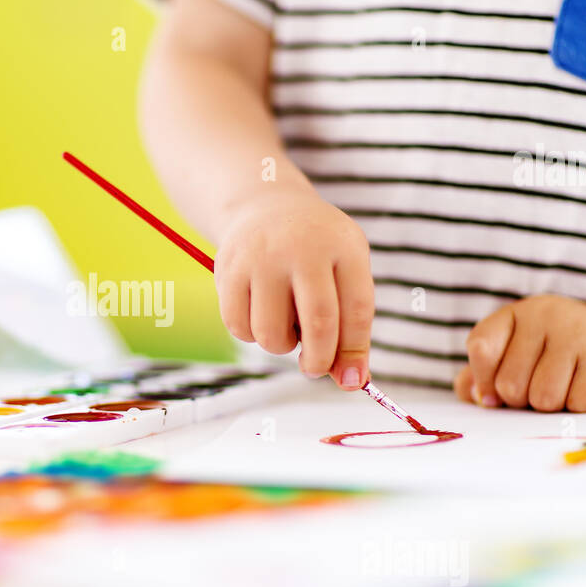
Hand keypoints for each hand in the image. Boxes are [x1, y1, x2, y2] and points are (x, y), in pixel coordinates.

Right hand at [214, 185, 373, 388]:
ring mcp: (262, 257)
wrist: (266, 205)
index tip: (351, 379)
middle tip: (314, 367)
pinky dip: (251, 333)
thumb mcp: (344, 271)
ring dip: (281, 344)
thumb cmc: (316, 252)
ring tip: (285, 323)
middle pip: (319, 323)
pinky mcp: (228, 269)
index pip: (357, 310)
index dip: (355, 352)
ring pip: (272, 334)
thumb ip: (350, 326)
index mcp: (344, 246)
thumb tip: (350, 381)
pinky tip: (259, 312)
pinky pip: (239, 326)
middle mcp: (303, 248)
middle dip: (319, 360)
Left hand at [453, 295, 585, 411]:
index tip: (499, 390)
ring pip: (543, 399)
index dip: (486, 381)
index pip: (480, 349)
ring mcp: (578, 332)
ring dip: (557, 407)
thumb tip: (473, 395)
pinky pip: (578, 404)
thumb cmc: (564, 360)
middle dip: (526, 401)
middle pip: (510, 386)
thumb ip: (482, 376)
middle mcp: (545, 315)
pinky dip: (584, 408)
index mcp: (516, 314)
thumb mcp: (518, 359)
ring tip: (572, 386)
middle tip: (549, 386)